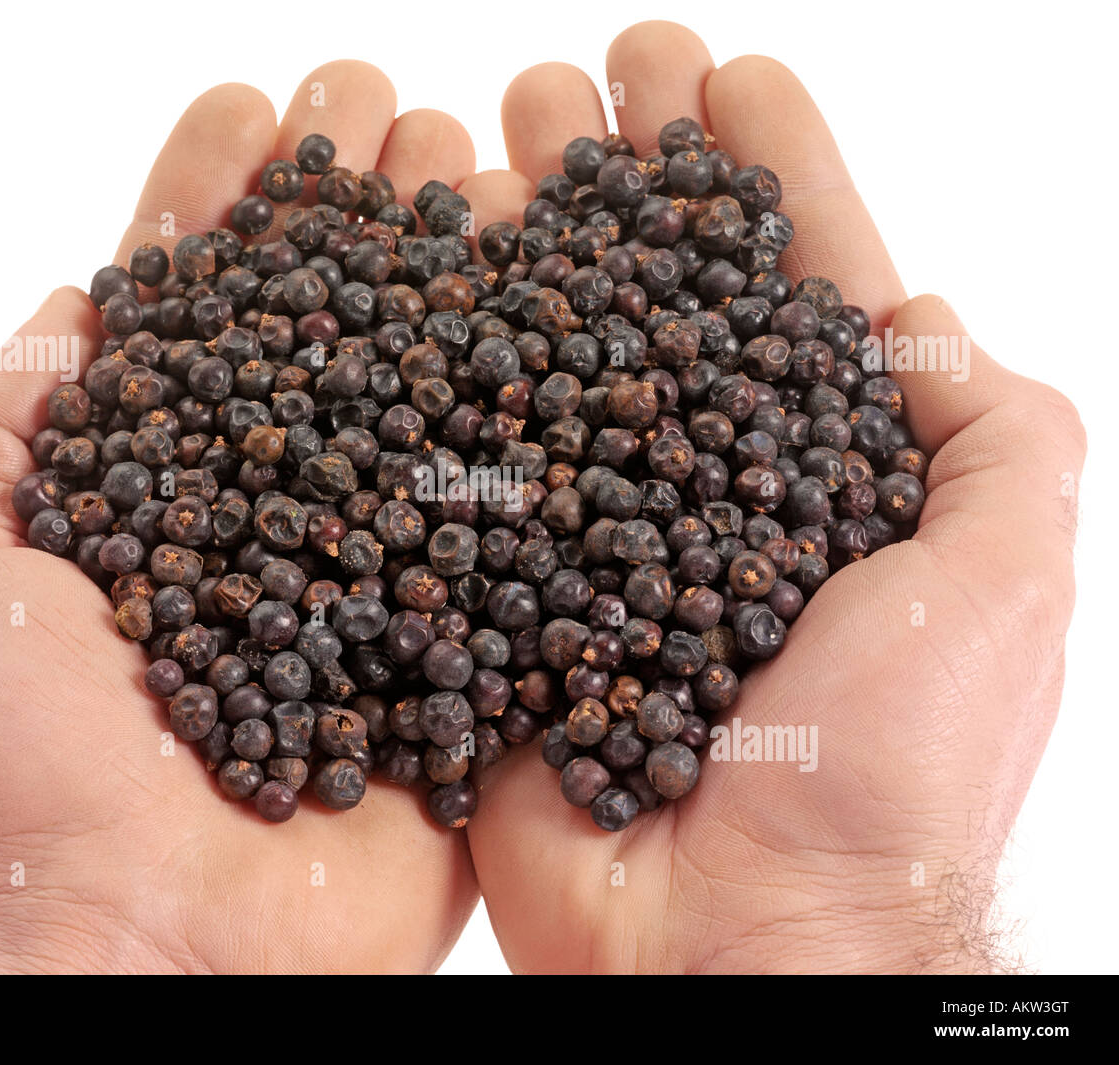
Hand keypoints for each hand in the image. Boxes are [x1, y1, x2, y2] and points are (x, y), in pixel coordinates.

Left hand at [0, 66, 483, 973]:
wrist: (157, 950)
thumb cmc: (26, 773)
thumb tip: (72, 310)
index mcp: (158, 488)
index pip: (192, 311)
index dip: (219, 203)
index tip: (257, 109)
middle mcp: (276, 514)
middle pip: (327, 334)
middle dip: (357, 214)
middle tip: (397, 112)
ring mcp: (374, 574)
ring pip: (426, 400)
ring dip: (456, 281)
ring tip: (492, 171)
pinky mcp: (455, 648)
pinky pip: (512, 524)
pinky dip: (541, 424)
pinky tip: (571, 324)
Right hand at [463, 21, 1085, 972]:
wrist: (739, 939)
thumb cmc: (885, 773)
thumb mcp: (999, 583)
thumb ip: (993, 436)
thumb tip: (917, 323)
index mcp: (825, 477)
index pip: (799, 286)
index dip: (765, 174)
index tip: (723, 74)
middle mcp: (703, 493)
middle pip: (657, 301)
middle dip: (620, 182)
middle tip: (573, 80)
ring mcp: (595, 539)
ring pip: (550, 359)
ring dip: (518, 243)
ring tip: (477, 140)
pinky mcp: (508, 594)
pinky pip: (462, 466)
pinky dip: (434, 372)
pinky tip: (404, 279)